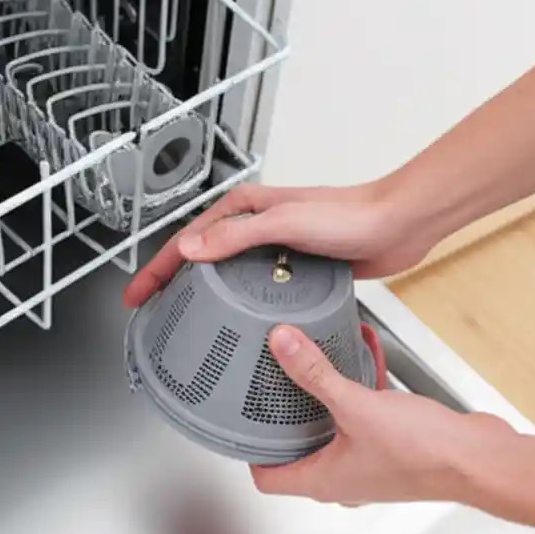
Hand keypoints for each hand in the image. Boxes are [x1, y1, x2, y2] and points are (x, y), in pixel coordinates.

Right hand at [123, 182, 434, 307]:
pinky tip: (238, 324)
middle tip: (153, 312)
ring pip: (228, 276)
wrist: (396, 224)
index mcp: (246, 209)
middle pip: (202, 258)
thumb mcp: (284, 222)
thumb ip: (236, 236)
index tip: (138, 295)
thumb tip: (190, 249)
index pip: (187, 240)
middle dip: (173, 282)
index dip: (158, 268)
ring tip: (186, 322)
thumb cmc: (349, 215)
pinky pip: (258, 289)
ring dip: (205, 295)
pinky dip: (241, 305)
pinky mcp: (297, 270)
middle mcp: (257, 226)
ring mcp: (276, 249)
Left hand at [250, 324, 515, 505]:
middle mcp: (344, 476)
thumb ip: (316, 373)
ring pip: (336, 424)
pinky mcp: (396, 442)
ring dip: (327, 391)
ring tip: (315, 356)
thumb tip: (282, 345)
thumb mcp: (357, 405)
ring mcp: (371, 461)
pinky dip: (361, 381)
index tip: (239, 420)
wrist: (479, 460)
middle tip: (272, 380)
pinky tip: (364, 348)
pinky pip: (368, 409)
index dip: (249, 453)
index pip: (268, 478)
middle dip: (287, 411)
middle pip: (299, 448)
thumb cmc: (425, 455)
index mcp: (323, 480)